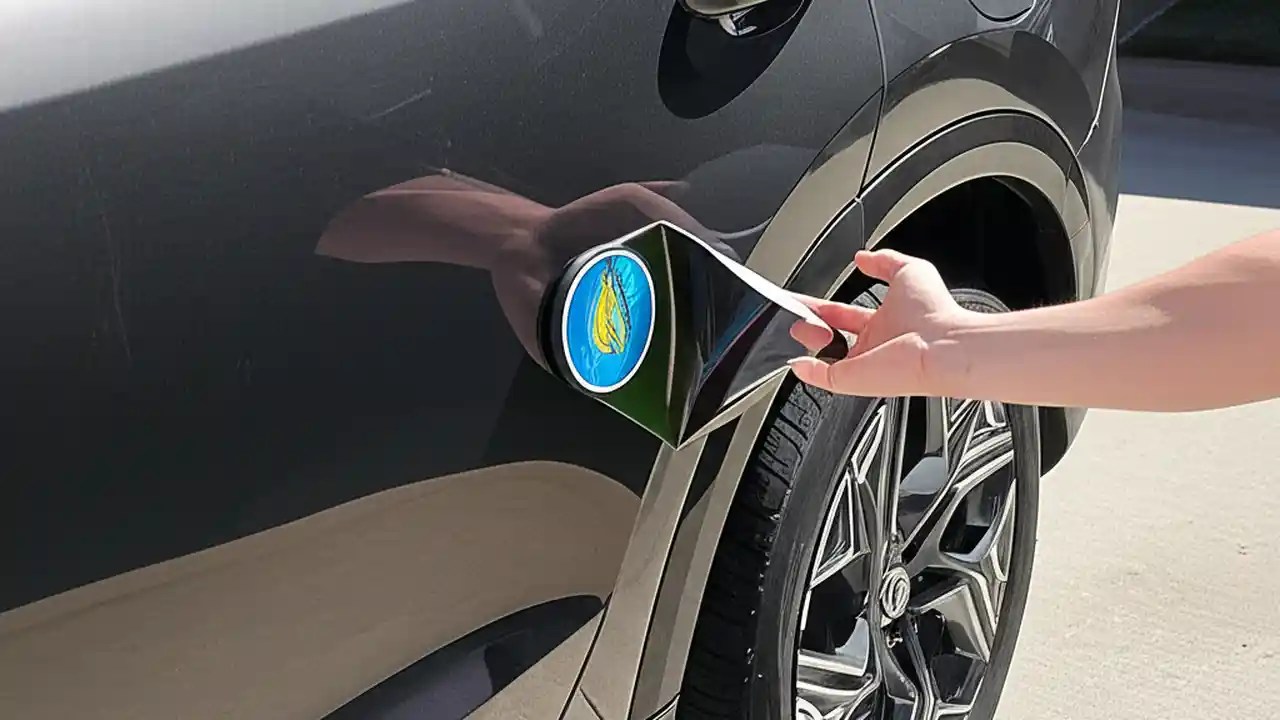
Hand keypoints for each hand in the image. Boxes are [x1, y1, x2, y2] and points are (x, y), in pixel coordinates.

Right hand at [787, 249, 976, 396]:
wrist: (944, 346)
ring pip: (828, 357)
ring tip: (795, 328)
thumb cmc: (935, 312)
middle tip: (794, 314)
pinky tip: (796, 361)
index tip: (808, 299)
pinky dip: (809, 372)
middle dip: (813, 325)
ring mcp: (864, 363)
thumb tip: (863, 257)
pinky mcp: (855, 378)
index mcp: (887, 323)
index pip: (849, 315)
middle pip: (835, 337)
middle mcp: (875, 345)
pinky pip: (826, 378)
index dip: (828, 307)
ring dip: (810, 343)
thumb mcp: (909, 271)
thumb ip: (885, 261)